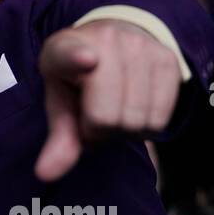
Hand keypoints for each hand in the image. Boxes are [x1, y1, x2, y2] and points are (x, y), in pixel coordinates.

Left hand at [35, 19, 181, 180]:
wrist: (113, 43)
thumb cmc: (78, 81)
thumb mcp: (61, 104)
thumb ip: (58, 140)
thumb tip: (45, 174)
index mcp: (63, 48)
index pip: (71, 55)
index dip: (77, 59)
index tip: (88, 60)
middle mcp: (104, 39)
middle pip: (108, 116)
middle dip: (100, 130)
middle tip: (94, 116)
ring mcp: (140, 46)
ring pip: (137, 120)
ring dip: (125, 130)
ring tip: (115, 108)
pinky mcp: (168, 58)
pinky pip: (161, 118)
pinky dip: (147, 126)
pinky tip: (135, 107)